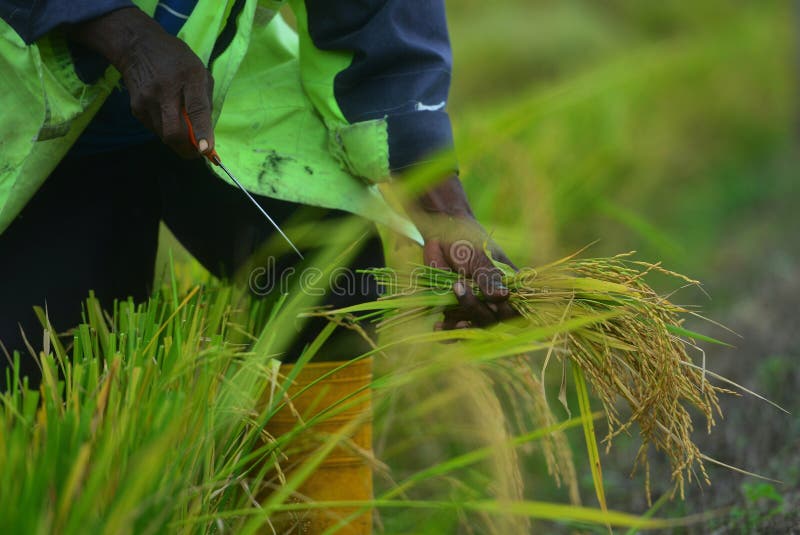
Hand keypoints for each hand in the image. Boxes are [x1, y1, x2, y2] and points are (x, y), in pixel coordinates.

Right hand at [68, 8, 213, 157]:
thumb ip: (205, 102)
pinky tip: (167, 116)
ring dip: (178, 140)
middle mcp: (166, 90)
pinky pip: (155, 130)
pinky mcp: (136, 108)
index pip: (196, 109)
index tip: (205, 149)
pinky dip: (165, 130)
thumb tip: (206, 133)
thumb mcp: (200, 72)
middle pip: (174, 132)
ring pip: (164, 136)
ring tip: (183, 127)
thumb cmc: (177, 60)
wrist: (138, 47)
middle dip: (188, 149)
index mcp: (189, 77)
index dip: (201, 131)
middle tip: (197, 152)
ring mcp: (147, 100)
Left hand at [413, 175, 517, 328]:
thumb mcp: (478, 256)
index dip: (508, 312)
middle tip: (459, 288)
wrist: (439, 235)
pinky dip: (447, 330)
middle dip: (477, 310)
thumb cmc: (465, 240)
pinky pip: (454, 327)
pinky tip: (438, 325)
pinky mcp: (455, 308)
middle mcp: (493, 300)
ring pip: (474, 326)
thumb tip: (503, 297)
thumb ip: (489, 277)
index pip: (515, 308)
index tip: (495, 304)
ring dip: (461, 325)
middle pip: (493, 320)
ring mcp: (475, 305)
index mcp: (508, 286)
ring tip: (448, 318)